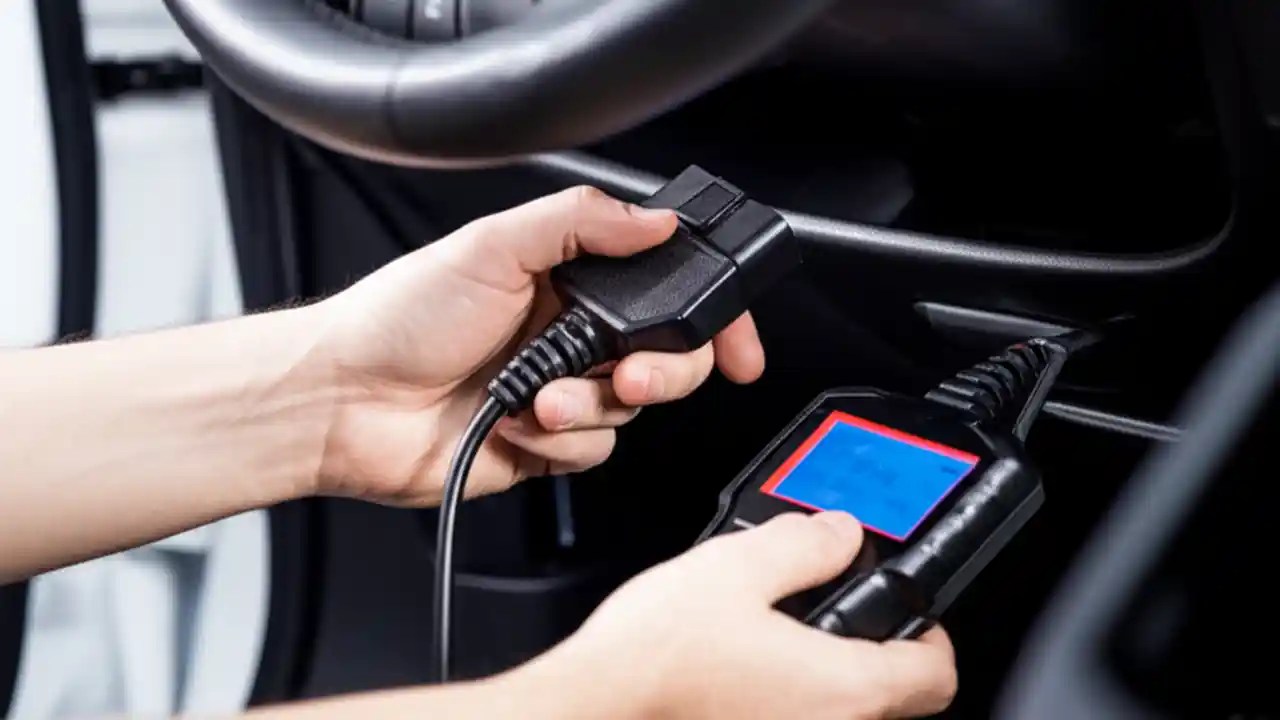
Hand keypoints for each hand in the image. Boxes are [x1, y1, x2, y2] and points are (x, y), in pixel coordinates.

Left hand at [305, 186, 765, 505]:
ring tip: (539, 397)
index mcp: (567, 279)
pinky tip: (517, 424)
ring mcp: (561, 393)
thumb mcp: (491, 246)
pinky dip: (560, 442)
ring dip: (590, 407)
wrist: (343, 401)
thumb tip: (656, 220)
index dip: (713, 317)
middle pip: (669, 359)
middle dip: (662, 372)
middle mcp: (571, 335)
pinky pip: (595, 452)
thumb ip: (581, 223)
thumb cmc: (397, 318)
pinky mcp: (545, 446)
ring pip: (633, 412)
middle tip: (630, 374)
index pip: (665, 290)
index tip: (738, 344)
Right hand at [505, 512, 957, 718]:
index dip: (932, 633)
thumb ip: (801, 544)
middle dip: (877, 650)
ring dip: (825, 673)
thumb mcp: (734, 566)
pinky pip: (793, 719)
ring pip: (838, 711)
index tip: (911, 608)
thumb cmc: (654, 658)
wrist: (592, 709)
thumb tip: (838, 533)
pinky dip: (785, 694)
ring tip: (781, 630)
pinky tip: (743, 665)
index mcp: (841, 688)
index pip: (935, 673)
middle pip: (892, 697)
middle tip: (843, 611)